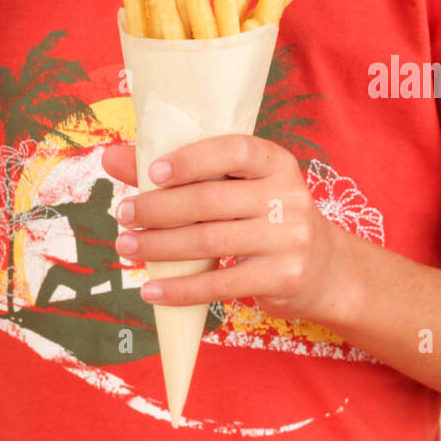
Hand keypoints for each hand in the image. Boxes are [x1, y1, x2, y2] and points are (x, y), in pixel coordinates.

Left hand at [101, 136, 356, 325]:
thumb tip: (112, 157)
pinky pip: (221, 285)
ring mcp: (288, 238)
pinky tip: (152, 290)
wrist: (327, 269)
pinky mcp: (283, 278)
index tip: (152, 172)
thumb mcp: (238, 186)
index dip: (191, 159)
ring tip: (126, 246)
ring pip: (209, 242)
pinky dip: (181, 290)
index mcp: (275, 162)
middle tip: (123, 214)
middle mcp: (286, 196)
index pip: (233, 150)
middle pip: (209, 201)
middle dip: (158, 209)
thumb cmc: (267, 217)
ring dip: (159, 248)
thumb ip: (182, 170)